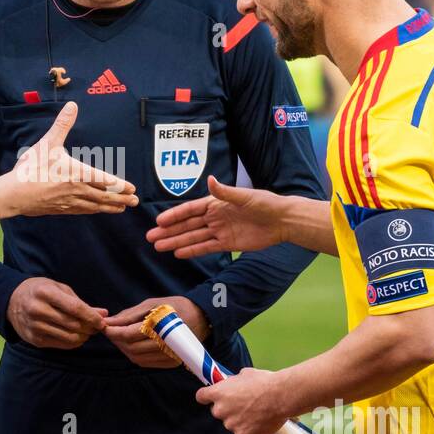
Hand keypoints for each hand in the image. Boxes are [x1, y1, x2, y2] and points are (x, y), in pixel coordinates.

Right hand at [6, 277, 106, 348]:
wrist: (11, 301)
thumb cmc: (40, 291)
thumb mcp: (59, 289)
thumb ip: (80, 302)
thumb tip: (104, 313)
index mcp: (45, 293)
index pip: (75, 308)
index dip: (92, 317)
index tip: (102, 321)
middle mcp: (37, 310)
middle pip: (73, 324)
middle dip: (90, 327)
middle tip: (97, 327)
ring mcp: (34, 326)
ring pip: (69, 337)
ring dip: (84, 336)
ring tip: (88, 331)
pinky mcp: (34, 339)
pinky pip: (61, 345)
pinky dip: (73, 342)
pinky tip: (77, 336)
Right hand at [8, 101, 138, 214]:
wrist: (14, 194)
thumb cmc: (31, 168)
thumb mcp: (48, 143)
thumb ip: (63, 125)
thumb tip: (73, 106)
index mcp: (77, 173)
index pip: (105, 181)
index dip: (120, 186)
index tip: (132, 189)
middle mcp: (77, 189)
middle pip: (104, 196)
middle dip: (122, 199)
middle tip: (135, 202)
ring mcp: (69, 202)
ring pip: (95, 206)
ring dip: (110, 207)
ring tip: (122, 208)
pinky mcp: (61, 209)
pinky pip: (82, 211)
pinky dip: (93, 211)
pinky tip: (96, 211)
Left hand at [102, 296, 208, 368]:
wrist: (202, 318)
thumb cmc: (175, 307)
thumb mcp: (153, 303)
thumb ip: (130, 314)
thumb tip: (110, 321)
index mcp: (160, 326)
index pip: (129, 334)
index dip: (114, 332)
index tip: (104, 326)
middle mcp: (165, 344)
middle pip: (131, 348)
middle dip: (117, 340)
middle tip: (110, 330)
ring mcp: (169, 356)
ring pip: (136, 358)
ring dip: (124, 349)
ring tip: (119, 337)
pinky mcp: (171, 363)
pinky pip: (146, 363)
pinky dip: (135, 355)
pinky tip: (131, 345)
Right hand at [147, 175, 284, 257]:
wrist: (282, 221)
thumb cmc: (265, 203)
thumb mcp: (244, 196)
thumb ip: (225, 192)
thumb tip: (210, 180)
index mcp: (216, 202)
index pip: (190, 210)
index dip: (174, 216)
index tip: (159, 221)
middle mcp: (214, 217)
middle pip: (187, 225)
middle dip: (169, 231)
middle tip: (151, 238)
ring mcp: (219, 231)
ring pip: (193, 237)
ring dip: (176, 242)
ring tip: (159, 247)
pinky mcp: (227, 243)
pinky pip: (206, 247)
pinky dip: (193, 250)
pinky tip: (179, 253)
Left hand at [195, 366, 285, 433]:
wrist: (281, 397)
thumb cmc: (264, 382)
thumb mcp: (244, 374)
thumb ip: (233, 383)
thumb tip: (233, 384)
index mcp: (218, 393)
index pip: (201, 397)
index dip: (207, 397)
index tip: (212, 397)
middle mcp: (220, 410)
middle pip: (217, 411)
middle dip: (226, 409)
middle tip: (242, 405)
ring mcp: (230, 425)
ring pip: (230, 423)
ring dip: (238, 420)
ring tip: (255, 413)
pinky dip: (248, 430)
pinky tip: (259, 423)